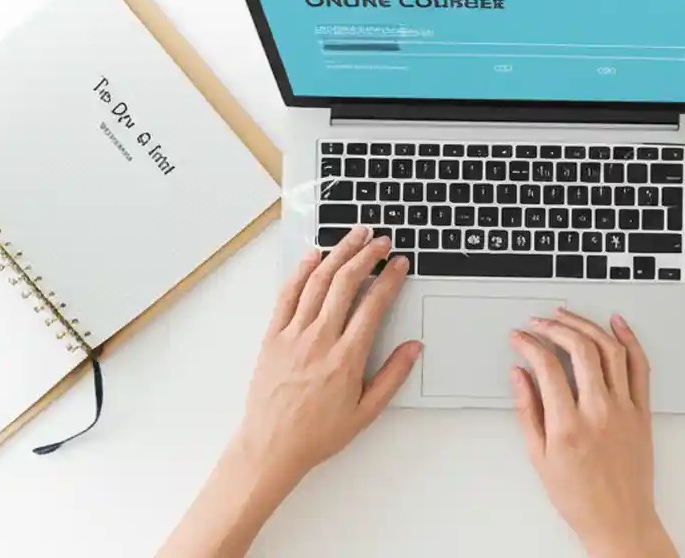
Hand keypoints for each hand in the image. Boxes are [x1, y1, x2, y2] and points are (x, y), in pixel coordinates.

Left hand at [158, 226, 418, 557]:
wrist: (270, 447)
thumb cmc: (317, 434)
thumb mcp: (366, 412)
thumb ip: (393, 376)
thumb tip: (414, 348)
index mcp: (346, 358)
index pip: (374, 304)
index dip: (390, 278)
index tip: (400, 264)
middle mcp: (319, 339)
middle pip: (346, 283)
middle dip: (367, 255)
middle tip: (381, 241)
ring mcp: (293, 335)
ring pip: (318, 281)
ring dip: (338, 253)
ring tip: (354, 237)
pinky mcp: (272, 336)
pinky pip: (287, 295)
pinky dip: (301, 271)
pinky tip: (314, 257)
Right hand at [510, 309, 676, 557]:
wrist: (619, 520)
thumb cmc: (579, 496)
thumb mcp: (539, 457)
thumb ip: (527, 411)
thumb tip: (519, 375)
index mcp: (569, 426)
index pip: (547, 367)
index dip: (530, 344)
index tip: (520, 337)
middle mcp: (600, 412)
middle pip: (580, 349)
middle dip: (556, 327)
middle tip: (540, 322)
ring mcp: (625, 409)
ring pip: (611, 350)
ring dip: (587, 326)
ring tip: (568, 316)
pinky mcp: (642, 411)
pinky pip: (640, 366)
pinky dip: (629, 339)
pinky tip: (616, 324)